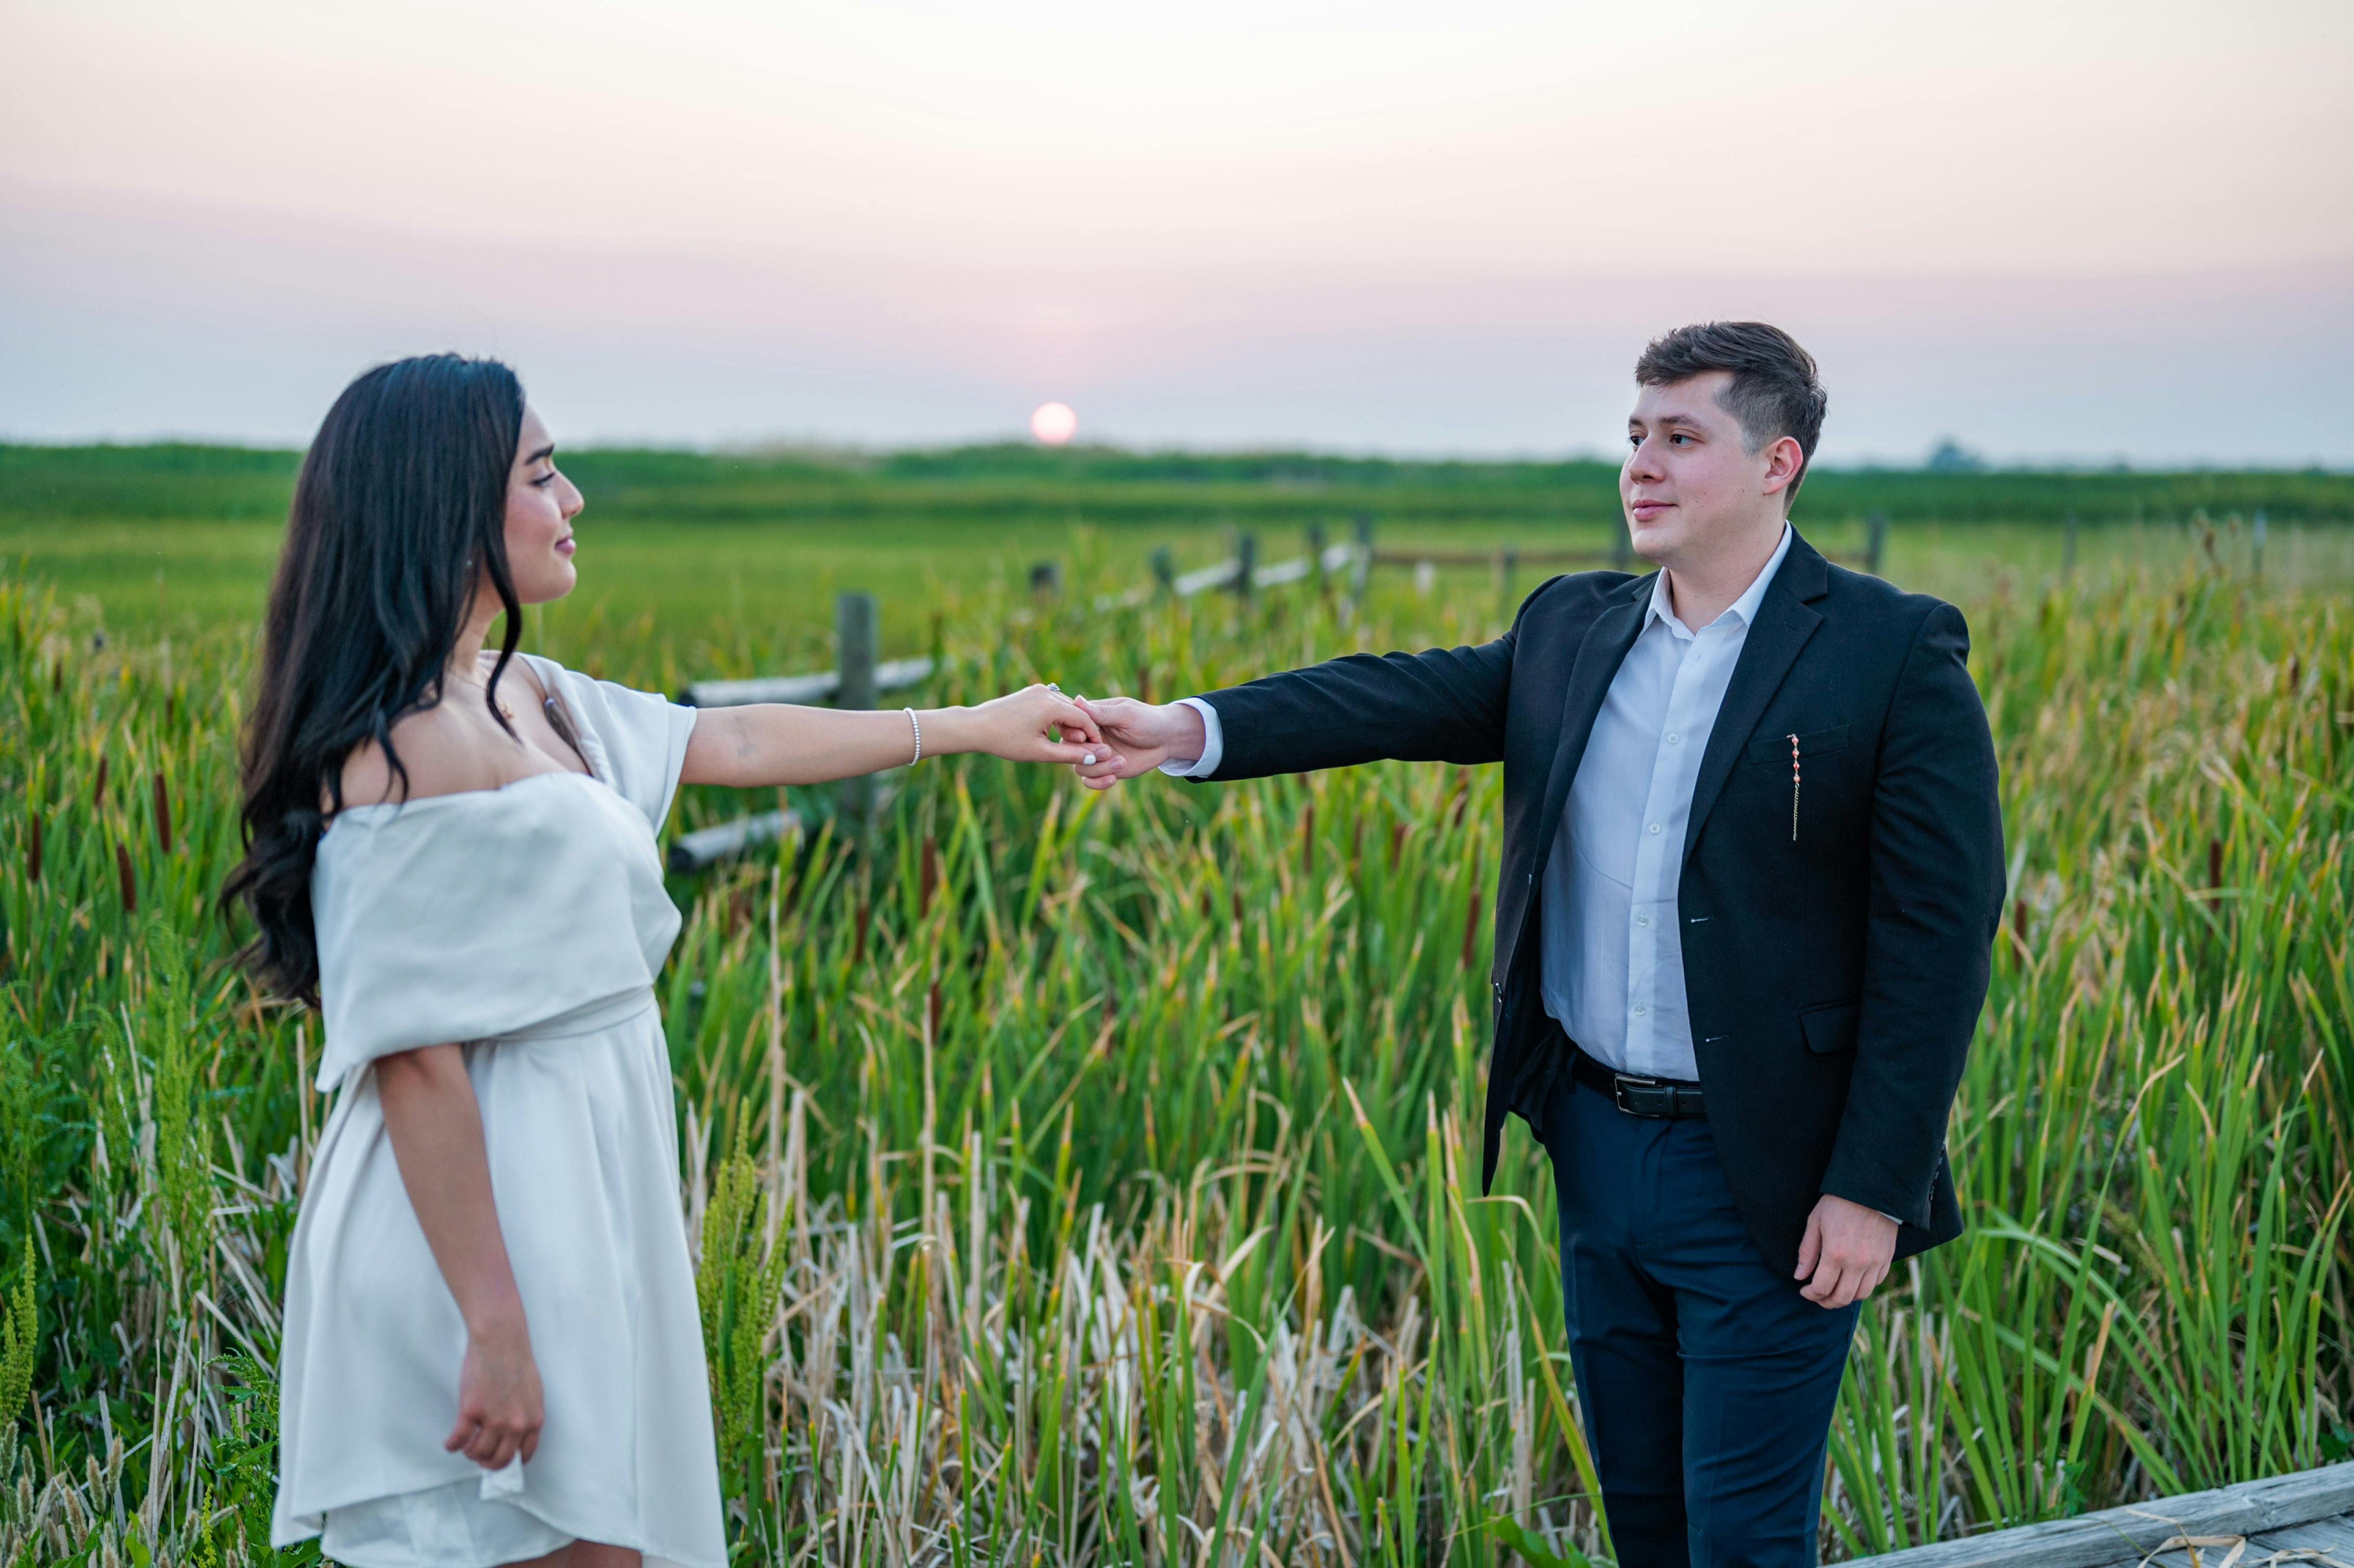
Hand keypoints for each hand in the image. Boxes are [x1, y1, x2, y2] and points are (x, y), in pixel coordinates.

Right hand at [447, 1314, 543, 1469]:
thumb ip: (526, 1415)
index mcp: (533, 1420)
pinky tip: (450, 1443)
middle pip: (500, 1460)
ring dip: (469, 1453)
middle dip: (488, 1462)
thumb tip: (517, 1432)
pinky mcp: (472, 1411)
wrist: (501, 1341)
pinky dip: (452, 1445)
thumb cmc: (517, 1361)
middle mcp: (516, 1425)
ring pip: (478, 1453)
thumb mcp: (533, 1393)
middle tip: (480, 1458)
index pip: (524, 1455)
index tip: (500, 1460)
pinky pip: (458, 1440)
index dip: (510, 1461)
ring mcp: (493, 1420)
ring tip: (466, 1446)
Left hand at [955, 684, 1106, 764]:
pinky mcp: (1030, 692)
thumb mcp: (1040, 752)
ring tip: (1068, 744)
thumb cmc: (1006, 741)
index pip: (1084, 719)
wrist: (976, 726)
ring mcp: (1038, 690)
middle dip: (1082, 730)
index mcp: (1051, 705)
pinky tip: (1054, 733)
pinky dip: (1057, 718)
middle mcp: (1047, 693)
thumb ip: (1070, 755)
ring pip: (1064, 708)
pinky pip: (1052, 704)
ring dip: (1069, 724)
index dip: (1094, 736)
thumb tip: (1094, 758)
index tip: (1098, 751)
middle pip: (1075, 712)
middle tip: (1085, 750)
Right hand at [1067, 696, 1205, 789]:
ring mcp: (1096, 755)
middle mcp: (1089, 737)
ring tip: (1121, 762)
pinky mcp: (1104, 769)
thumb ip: (1102, 712)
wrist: (1166, 740)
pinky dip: (1097, 783)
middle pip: (1070, 749)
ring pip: (1079, 767)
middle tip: (1108, 751)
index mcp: (1091, 718)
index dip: (1073, 734)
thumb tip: (1077, 700)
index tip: (1089, 737)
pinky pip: (1088, 781)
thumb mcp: (1127, 714)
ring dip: (1098, 769)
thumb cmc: (1148, 720)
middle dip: (1087, 754)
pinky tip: (1114, 778)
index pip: (1068, 725)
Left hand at [1794, 1194, 1897, 1308]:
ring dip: (1845, 1297)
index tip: (1804, 1290)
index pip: (1822, 1288)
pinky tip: (1852, 1280)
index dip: (1810, 1294)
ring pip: (1861, 1295)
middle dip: (1826, 1302)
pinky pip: (1875, 1283)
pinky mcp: (1887, 1259)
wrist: (1872, 1190)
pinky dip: (1862, 1287)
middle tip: (1818, 1296)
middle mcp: (1857, 1263)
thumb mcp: (1815, 1222)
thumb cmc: (1839, 1203)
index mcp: (1836, 1254)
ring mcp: (1875, 1263)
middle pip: (1842, 1298)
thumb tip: (1799, 1276)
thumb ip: (1807, 1251)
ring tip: (1834, 1290)